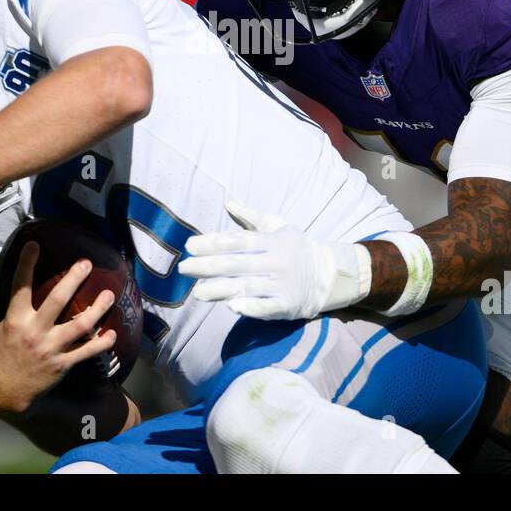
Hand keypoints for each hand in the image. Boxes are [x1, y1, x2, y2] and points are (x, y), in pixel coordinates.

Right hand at [0, 241, 117, 418]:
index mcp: (15, 321)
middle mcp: (34, 332)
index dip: (26, 264)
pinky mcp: (63, 364)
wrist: (4, 394)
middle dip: (73, 279)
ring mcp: (51, 348)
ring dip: (97, 309)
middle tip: (86, 263)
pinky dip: (102, 343)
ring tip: (109, 294)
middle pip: (57, 300)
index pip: (20, 286)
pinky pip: (86, 352)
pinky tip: (113, 332)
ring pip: (80, 325)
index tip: (34, 244)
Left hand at [178, 201, 370, 320]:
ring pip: (247, 286)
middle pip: (237, 264)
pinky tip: (231, 307)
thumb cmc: (296, 248)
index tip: (190, 245)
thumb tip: (227, 203)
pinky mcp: (287, 305)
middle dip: (208, 266)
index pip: (238, 241)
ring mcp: (282, 284)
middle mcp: (276, 262)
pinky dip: (250, 307)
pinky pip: (267, 307)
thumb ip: (251, 217)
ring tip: (197, 292)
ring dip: (220, 289)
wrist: (328, 275)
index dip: (213, 243)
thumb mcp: (278, 226)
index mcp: (272, 241)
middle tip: (183, 268)